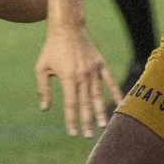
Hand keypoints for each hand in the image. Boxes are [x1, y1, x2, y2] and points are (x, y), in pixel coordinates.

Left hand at [35, 22, 118, 137]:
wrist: (67, 27)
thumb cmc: (52, 48)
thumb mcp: (42, 67)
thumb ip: (43, 88)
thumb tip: (45, 108)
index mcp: (68, 77)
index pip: (70, 104)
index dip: (71, 119)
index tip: (73, 133)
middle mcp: (82, 76)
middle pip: (85, 103)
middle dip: (86, 121)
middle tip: (87, 136)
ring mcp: (93, 70)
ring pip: (98, 95)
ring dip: (100, 111)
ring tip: (102, 125)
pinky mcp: (100, 65)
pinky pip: (110, 81)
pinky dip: (116, 93)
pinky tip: (121, 105)